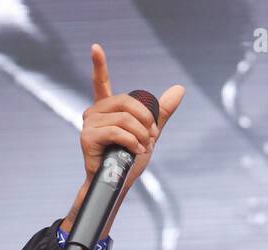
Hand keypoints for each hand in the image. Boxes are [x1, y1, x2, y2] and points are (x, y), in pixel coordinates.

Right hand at [79, 43, 184, 196]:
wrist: (119, 184)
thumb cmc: (130, 160)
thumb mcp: (149, 132)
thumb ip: (160, 111)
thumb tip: (180, 88)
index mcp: (107, 109)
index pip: (101, 82)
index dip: (99, 65)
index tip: (95, 47)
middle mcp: (95, 112)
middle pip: (127, 102)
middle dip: (146, 120)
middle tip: (151, 137)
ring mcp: (89, 123)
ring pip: (125, 118)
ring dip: (141, 135)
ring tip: (142, 147)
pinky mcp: (88, 136)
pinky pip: (118, 131)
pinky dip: (132, 142)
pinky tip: (136, 151)